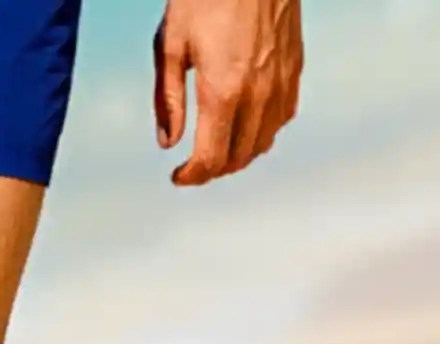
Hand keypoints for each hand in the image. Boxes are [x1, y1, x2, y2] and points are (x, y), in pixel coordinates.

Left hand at [154, 0, 303, 185]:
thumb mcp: (169, 46)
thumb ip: (169, 99)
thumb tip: (168, 142)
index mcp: (223, 92)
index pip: (212, 158)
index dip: (193, 176)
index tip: (177, 177)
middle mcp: (258, 94)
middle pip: (238, 157)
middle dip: (212, 170)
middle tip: (192, 168)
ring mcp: (282, 82)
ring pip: (263, 142)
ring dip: (238, 156)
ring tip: (215, 153)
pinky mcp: (295, 69)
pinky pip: (282, 117)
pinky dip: (262, 133)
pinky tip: (245, 126)